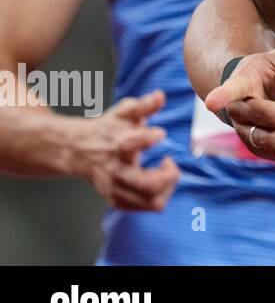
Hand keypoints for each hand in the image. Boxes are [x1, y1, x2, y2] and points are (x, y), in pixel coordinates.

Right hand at [75, 89, 179, 210]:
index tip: (160, 133)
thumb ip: (143, 105)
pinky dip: (159, 196)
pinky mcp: (117, 200)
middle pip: (146, 185)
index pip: (129, 145)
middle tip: (169, 162)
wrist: (78, 150)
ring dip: (167, 187)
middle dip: (168, 176)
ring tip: (167, 171)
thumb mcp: (124, 112)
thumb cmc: (109, 128)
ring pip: (151, 201)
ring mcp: (115, 188)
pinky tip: (159, 180)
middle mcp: (114, 171)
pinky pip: (146, 207)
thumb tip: (160, 95)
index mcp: (116, 145)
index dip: (146, 138)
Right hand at [202, 45, 274, 161]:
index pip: (230, 90)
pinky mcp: (255, 148)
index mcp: (241, 82)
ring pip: (272, 141)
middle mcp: (237, 111)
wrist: (255, 88)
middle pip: (269, 118)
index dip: (222, 97)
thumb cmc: (269, 70)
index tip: (212, 103)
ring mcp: (243, 132)